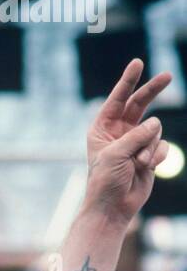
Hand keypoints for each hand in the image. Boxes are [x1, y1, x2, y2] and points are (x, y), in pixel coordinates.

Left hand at [84, 59, 171, 225]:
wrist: (113, 207)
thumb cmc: (105, 181)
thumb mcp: (117, 153)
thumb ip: (137, 135)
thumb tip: (156, 123)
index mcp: (103, 128)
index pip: (117, 99)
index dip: (128, 81)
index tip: (138, 62)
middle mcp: (119, 132)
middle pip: (140, 104)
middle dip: (153, 90)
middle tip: (168, 76)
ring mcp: (135, 142)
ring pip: (154, 129)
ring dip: (149, 145)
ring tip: (139, 162)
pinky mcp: (149, 154)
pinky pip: (161, 145)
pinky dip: (156, 155)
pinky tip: (147, 167)